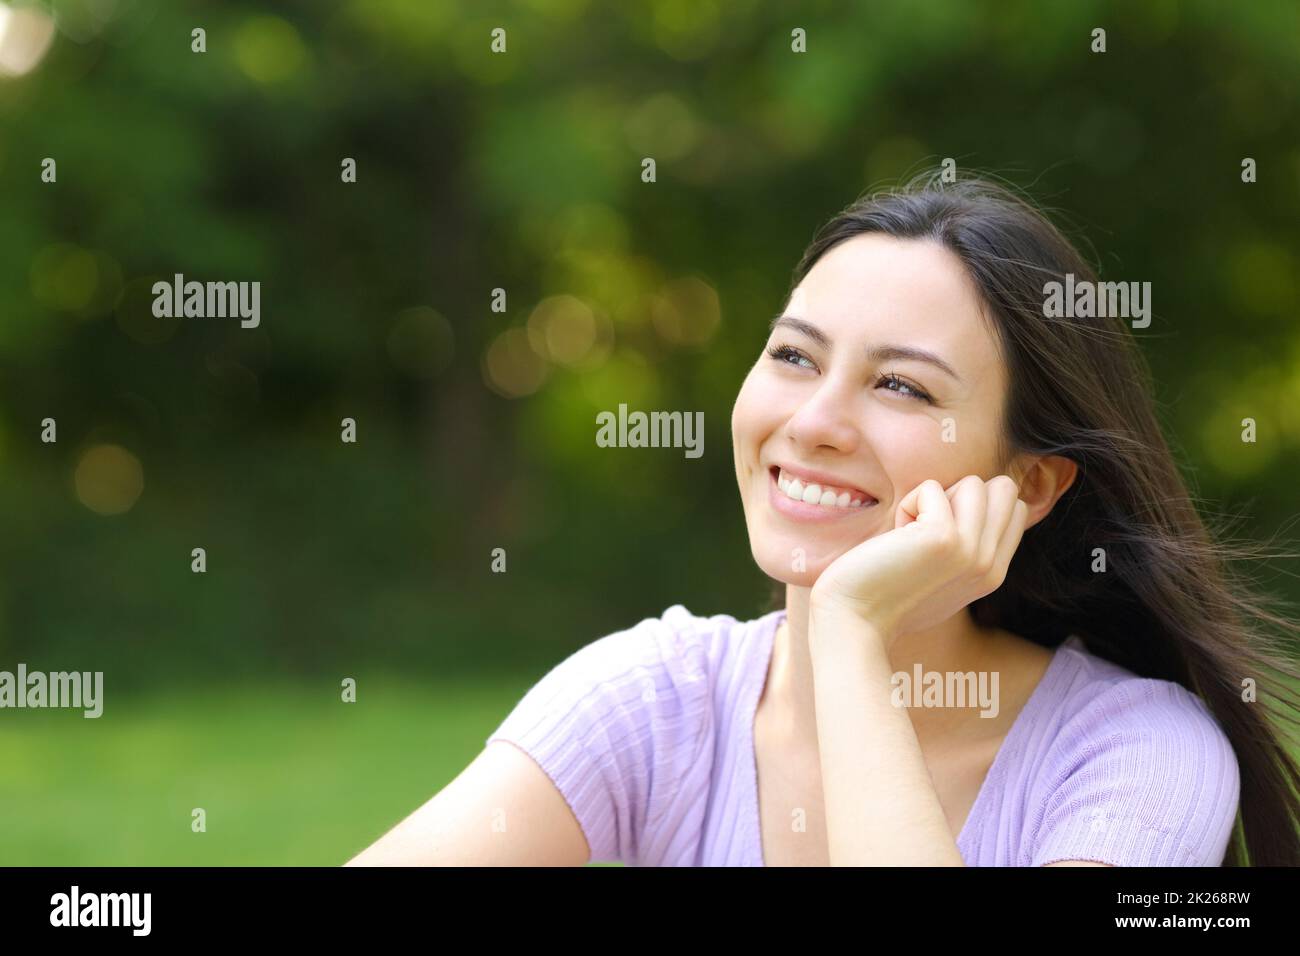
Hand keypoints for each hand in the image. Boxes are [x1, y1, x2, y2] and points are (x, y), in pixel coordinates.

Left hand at [808, 475, 1029, 645]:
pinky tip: (895, 536)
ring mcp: (971, 552)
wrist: (854, 620)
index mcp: (993, 574)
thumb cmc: (886, 595)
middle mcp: (989, 565)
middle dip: (963, 494)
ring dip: (934, 499)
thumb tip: (976, 497)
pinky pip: (931, 487)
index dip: (975, 506)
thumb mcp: (944, 577)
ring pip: (974, 483)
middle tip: (929, 525)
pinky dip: (908, 503)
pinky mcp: (944, 537)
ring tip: (911, 533)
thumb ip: (968, 549)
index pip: (1014, 509)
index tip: (940, 532)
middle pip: (1005, 489)